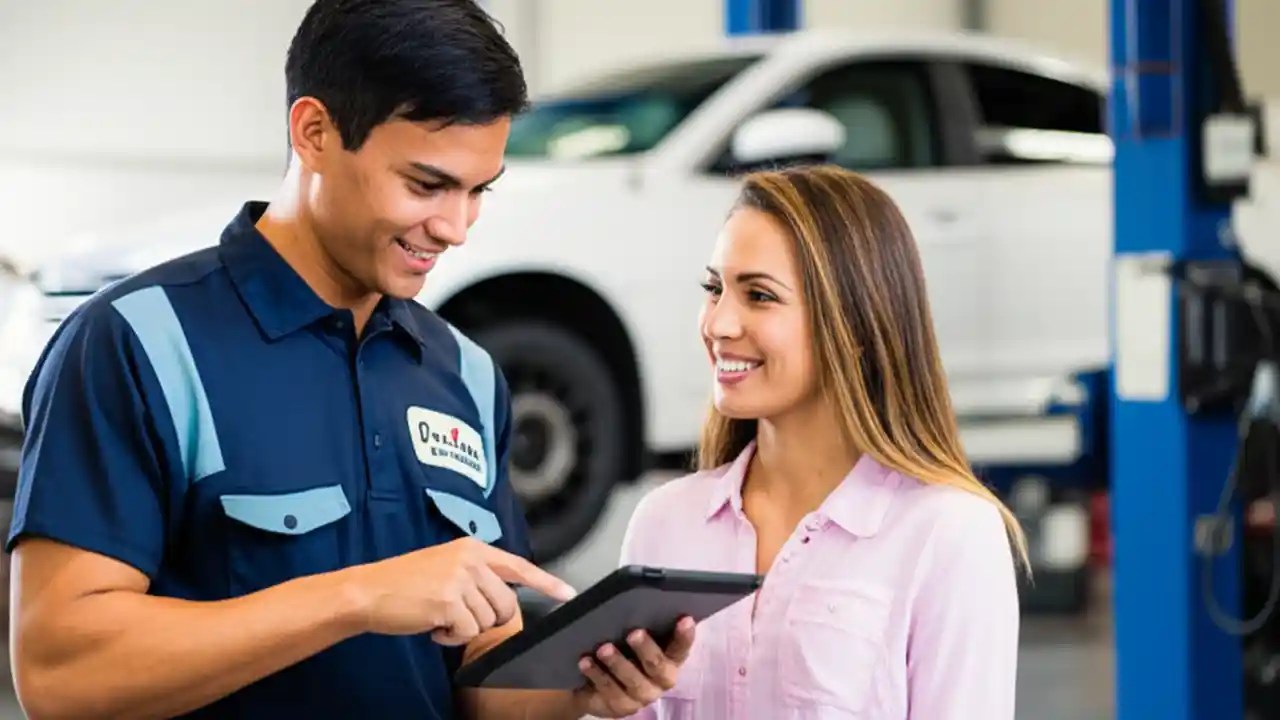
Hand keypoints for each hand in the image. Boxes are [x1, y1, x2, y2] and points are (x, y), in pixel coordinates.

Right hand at [347, 537, 575, 643]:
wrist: (369, 591)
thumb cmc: (405, 583)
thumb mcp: (446, 566)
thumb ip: (476, 575)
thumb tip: (502, 599)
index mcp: (472, 549)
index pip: (519, 565)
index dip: (546, 582)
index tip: (567, 593)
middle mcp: (471, 560)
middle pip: (507, 604)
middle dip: (488, 619)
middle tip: (459, 615)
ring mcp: (460, 580)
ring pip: (487, 621)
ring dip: (464, 628)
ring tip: (439, 616)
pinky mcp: (448, 602)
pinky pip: (467, 633)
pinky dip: (450, 638)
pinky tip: (432, 626)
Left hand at [572, 616, 695, 717]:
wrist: (595, 683)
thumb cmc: (622, 650)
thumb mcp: (632, 636)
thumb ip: (643, 624)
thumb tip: (639, 599)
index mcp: (670, 659)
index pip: (682, 648)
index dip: (685, 636)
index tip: (685, 619)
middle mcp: (661, 680)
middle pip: (658, 667)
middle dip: (646, 649)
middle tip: (634, 633)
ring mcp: (642, 697)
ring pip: (633, 681)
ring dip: (618, 663)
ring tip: (604, 648)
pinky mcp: (621, 708)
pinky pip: (609, 691)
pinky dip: (597, 675)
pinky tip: (586, 662)